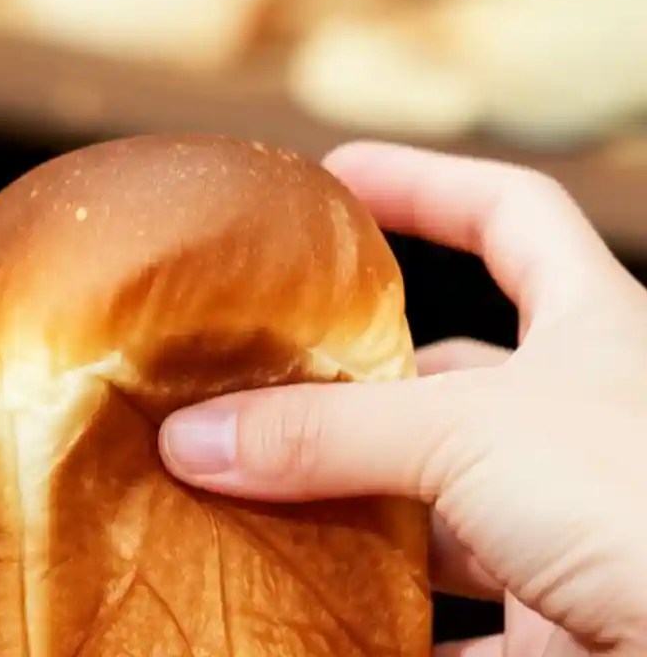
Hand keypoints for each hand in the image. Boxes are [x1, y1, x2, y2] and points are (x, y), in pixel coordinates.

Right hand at [159, 142, 646, 654]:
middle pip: (444, 380)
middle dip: (348, 384)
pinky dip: (377, 616)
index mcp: (594, 331)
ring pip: (433, 503)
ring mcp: (563, 522)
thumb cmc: (634, 502)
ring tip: (248, 496)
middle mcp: (581, 422)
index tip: (336, 179)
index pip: (511, 215)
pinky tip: (313, 611)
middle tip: (253, 382)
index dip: (425, 184)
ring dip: (349, 508)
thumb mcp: (468, 436)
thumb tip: (191, 436)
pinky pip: (445, 615)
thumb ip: (326, 434)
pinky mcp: (550, 617)